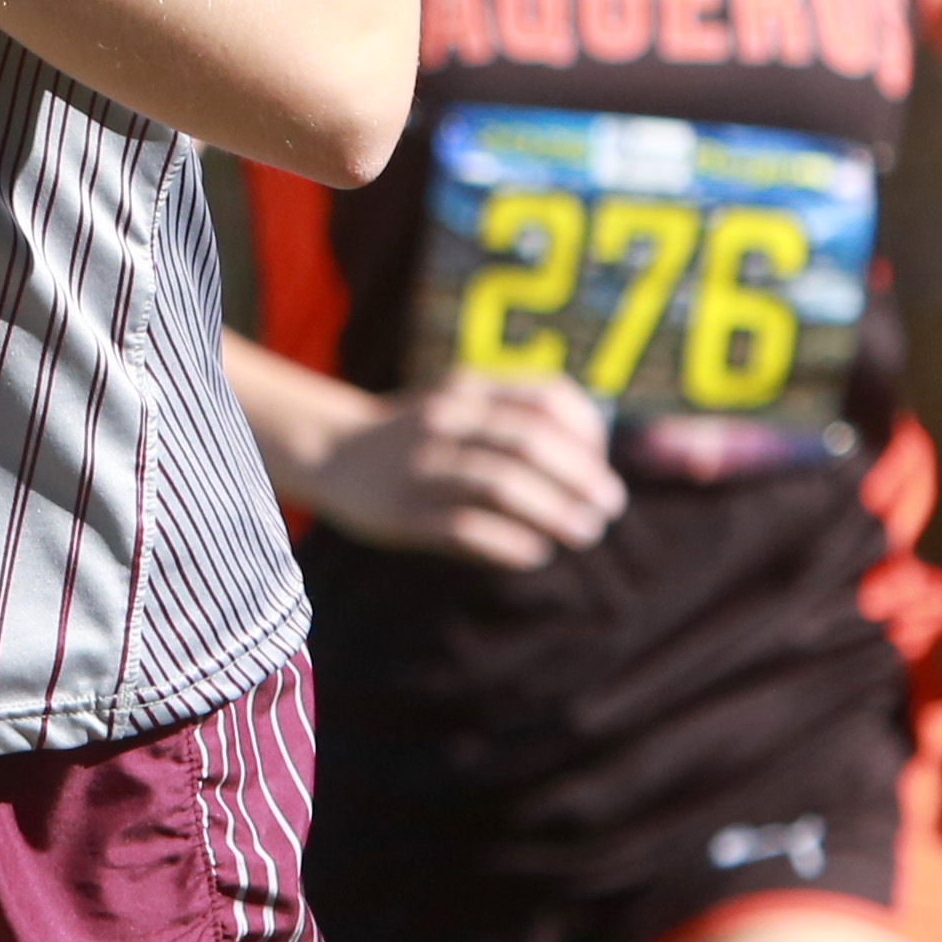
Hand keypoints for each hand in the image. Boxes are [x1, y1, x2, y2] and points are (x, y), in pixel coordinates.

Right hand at [294, 375, 625, 570]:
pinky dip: (510, 543)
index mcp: (469, 388)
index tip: (602, 465)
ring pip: (500, 482)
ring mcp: (422, 466)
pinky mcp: (404, 512)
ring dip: (554, 511)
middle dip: (580, 477)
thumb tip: (594, 465)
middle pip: (529, 441)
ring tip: (584, 532)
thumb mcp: (464, 404)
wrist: (332, 450)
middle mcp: (446, 419)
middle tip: (609, 508)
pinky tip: (535, 553)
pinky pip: (465, 527)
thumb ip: (518, 418)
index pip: (546, 397)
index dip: (587, 433)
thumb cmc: (419, 436)